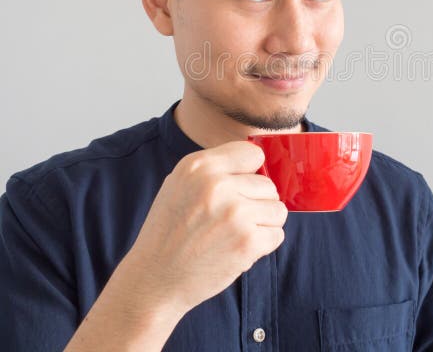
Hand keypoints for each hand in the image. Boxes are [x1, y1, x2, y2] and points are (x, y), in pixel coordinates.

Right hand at [119, 141, 287, 316]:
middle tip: (231, 220)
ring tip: (236, 234)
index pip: (253, 154)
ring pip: (278, 209)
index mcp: (199, 166)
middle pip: (268, 185)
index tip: (239, 188)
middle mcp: (217, 185)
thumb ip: (215, 170)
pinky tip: (238, 248)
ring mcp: (235, 213)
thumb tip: (257, 165)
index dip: (250, 173)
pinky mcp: (247, 242)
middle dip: (256, 203)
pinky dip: (263, 244)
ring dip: (263, 224)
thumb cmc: (169, 232)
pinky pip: (277, 234)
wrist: (154, 278)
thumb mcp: (179, 184)